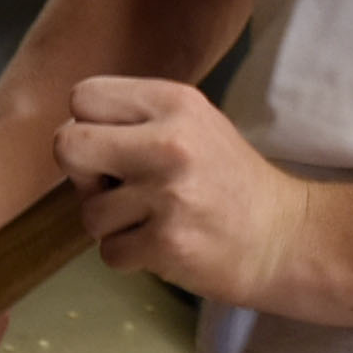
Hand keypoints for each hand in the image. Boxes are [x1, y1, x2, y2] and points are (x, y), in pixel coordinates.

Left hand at [55, 77, 308, 303]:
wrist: (286, 236)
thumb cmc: (226, 180)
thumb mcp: (190, 123)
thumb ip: (132, 119)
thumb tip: (67, 135)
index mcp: (173, 102)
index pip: (83, 97)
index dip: (87, 127)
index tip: (113, 149)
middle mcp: (169, 143)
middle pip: (67, 146)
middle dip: (82, 174)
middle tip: (115, 186)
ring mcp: (168, 195)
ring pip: (88, 212)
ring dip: (113, 224)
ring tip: (155, 218)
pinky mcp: (167, 243)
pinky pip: (108, 252)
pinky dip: (129, 255)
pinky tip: (163, 243)